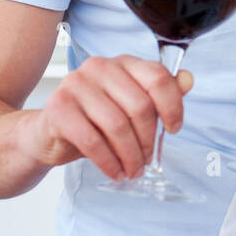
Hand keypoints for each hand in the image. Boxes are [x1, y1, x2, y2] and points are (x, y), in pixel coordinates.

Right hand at [18, 56, 193, 180]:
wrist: (47, 133)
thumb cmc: (94, 120)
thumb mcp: (130, 107)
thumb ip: (160, 94)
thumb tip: (188, 79)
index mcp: (122, 63)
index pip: (158, 77)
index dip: (172, 107)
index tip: (174, 129)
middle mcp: (98, 67)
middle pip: (139, 106)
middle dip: (148, 140)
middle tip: (147, 160)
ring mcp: (75, 85)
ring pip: (117, 126)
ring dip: (130, 156)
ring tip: (133, 170)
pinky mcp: (58, 109)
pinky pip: (93, 141)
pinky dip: (109, 162)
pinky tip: (115, 172)